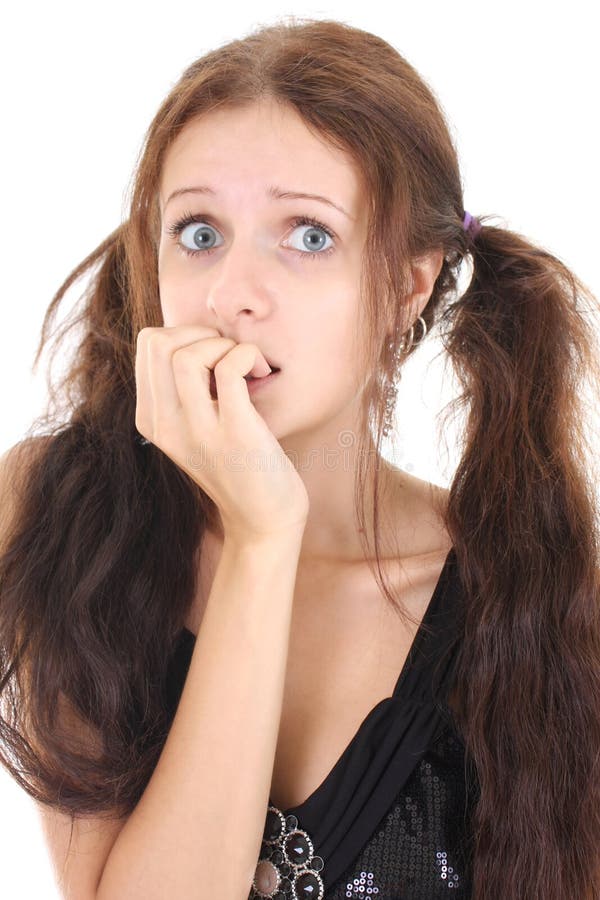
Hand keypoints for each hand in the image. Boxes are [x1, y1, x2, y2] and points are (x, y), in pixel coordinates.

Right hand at [135, 326, 308, 541]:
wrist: (263, 519)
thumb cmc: (238, 464)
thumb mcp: (195, 427)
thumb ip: (183, 389)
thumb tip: (193, 336)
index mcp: (151, 418)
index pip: (147, 344)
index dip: (186, 333)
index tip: (214, 356)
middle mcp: (164, 426)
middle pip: (157, 342)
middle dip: (201, 332)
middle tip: (229, 356)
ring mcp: (196, 432)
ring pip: (185, 355)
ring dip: (223, 345)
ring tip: (247, 366)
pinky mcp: (233, 434)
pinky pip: (229, 368)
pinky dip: (247, 355)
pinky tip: (260, 371)